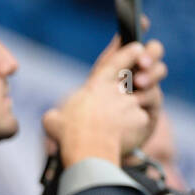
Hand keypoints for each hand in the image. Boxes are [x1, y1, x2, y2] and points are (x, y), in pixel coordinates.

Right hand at [42, 35, 166, 166]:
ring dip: (135, 107)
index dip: (128, 54)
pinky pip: (141, 121)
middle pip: (135, 75)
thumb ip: (55, 116)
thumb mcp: (53, 120)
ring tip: (125, 122)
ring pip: (141, 100)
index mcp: (96, 85)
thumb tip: (51, 118)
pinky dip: (135, 129)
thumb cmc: (69, 132)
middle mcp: (117, 90)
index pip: (116, 62)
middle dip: (144, 70)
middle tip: (144, 73)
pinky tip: (127, 139)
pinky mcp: (142, 119)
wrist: (90, 147)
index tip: (137, 48)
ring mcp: (131, 103)